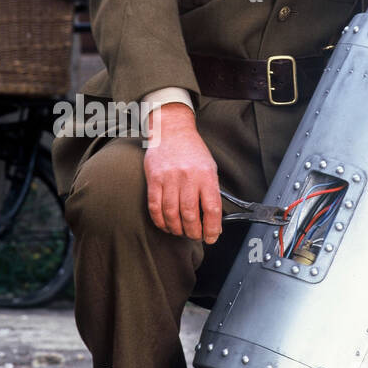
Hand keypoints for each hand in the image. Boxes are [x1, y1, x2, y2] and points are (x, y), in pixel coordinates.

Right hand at [143, 102, 221, 243]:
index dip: (212, 228)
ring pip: (172, 214)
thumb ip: (211, 192)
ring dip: (177, 229)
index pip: (212, 209)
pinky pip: (155, 207)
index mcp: (206, 175)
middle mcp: (188, 177)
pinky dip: (160, 221)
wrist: (172, 130)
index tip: (211, 237)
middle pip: (190, 215)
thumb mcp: (209, 167)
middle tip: (195, 236)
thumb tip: (213, 219)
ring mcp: (169, 178)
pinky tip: (166, 225)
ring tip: (180, 232)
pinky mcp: (154, 179)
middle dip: (193, 233)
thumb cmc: (193, 151)